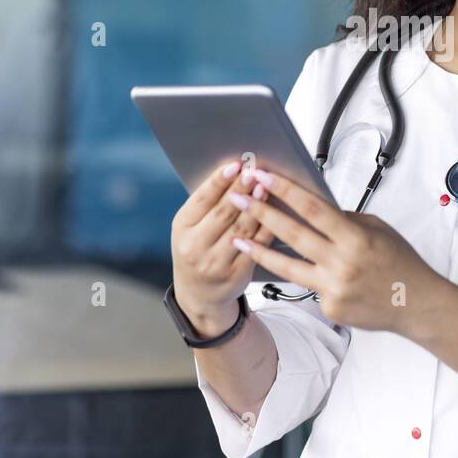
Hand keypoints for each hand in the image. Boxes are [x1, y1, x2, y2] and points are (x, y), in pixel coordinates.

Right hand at [169, 158, 275, 335]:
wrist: (199, 293)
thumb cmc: (196, 250)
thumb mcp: (190, 227)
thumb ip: (207, 204)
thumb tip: (233, 172)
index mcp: (182, 229)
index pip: (202, 199)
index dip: (219, 180)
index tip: (235, 164)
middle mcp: (196, 247)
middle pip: (223, 212)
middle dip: (241, 189)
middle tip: (254, 170)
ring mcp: (216, 262)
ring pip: (242, 228)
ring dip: (256, 205)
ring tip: (265, 186)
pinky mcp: (236, 273)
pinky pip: (256, 246)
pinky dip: (266, 226)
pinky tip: (274, 212)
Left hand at [224, 163, 442, 337]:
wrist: (416, 304)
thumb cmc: (400, 263)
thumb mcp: (378, 229)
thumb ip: (346, 220)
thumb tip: (314, 209)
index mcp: (355, 238)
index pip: (312, 208)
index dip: (285, 191)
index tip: (264, 177)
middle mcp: (341, 263)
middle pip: (292, 234)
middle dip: (262, 213)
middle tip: (238, 198)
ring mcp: (333, 288)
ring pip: (287, 266)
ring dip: (259, 249)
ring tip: (237, 237)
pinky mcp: (329, 307)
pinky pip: (308, 287)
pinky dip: (302, 275)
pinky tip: (297, 269)